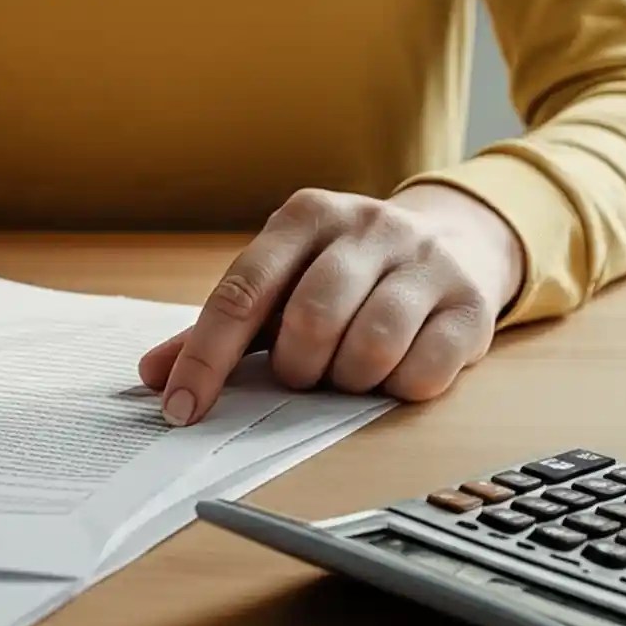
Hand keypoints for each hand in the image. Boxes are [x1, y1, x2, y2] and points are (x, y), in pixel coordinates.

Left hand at [138, 185, 525, 424]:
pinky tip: (394, 371)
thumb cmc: (344, 276)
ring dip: (347, 379)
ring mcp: (425, 259)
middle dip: (297, 368)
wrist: (456, 241)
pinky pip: (424, 370)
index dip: (207, 358)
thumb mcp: (279, 288)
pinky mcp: (471, 302)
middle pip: (309, 320)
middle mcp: (366, 226)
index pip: (242, 292)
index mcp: (304, 217)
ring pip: (369, 346)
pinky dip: (397, 387)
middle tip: (304, 373)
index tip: (182, 408)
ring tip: (348, 369)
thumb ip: (216, 329)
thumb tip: (154, 374)